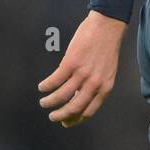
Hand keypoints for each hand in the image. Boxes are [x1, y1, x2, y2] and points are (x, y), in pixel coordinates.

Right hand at [38, 10, 125, 127]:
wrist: (107, 27)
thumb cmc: (106, 48)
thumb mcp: (106, 71)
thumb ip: (96, 85)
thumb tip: (77, 97)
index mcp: (105, 87)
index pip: (88, 111)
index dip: (75, 119)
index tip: (66, 122)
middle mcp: (94, 83)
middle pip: (74, 107)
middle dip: (61, 115)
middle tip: (52, 117)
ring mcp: (83, 73)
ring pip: (62, 95)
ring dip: (50, 101)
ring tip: (43, 102)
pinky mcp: (71, 63)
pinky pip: (55, 80)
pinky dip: (46, 86)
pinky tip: (42, 87)